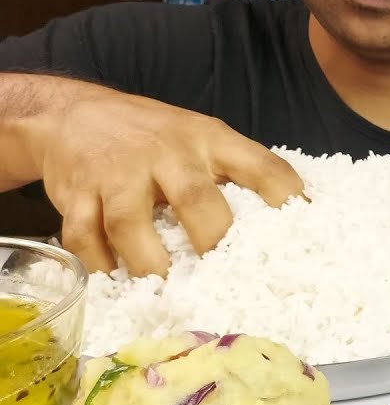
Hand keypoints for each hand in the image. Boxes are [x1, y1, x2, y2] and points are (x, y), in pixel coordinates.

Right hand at [31, 90, 304, 275]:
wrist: (70, 114)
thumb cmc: (153, 137)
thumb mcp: (202, 138)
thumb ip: (237, 172)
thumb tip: (290, 223)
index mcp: (210, 140)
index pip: (260, 165)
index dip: (286, 197)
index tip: (304, 231)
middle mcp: (166, 153)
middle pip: (195, 197)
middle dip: (212, 239)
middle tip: (223, 274)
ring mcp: (117, 173)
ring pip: (130, 223)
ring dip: (149, 264)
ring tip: (166, 291)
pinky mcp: (76, 194)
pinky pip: (84, 237)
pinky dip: (99, 266)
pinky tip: (114, 282)